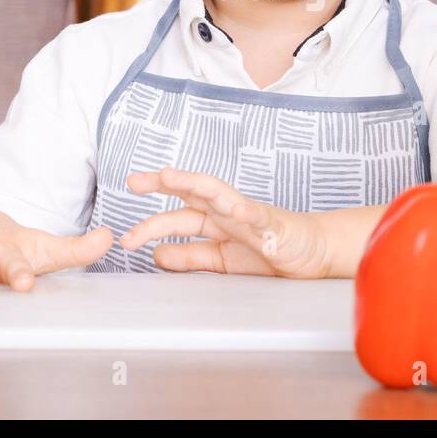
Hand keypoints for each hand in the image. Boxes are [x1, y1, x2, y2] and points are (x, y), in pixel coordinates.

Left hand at [121, 168, 332, 277]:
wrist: (311, 251)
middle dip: (163, 183)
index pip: (178, 215)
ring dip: (193, 183)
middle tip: (132, 181)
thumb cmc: (268, 252)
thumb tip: (156, 254)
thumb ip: (190, 256)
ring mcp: (248, 214)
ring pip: (218, 193)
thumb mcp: (221, 260)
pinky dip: (249, 212)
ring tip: (170, 177)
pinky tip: (238, 210)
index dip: (150, 221)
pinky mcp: (272, 224)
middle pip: (191, 191)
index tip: (124, 232)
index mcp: (214, 221)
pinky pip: (259, 216)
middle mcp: (227, 211)